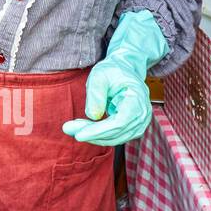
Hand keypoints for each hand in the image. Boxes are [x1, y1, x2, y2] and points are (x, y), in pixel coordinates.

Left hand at [62, 10, 168, 147]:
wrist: (124, 71)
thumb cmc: (112, 71)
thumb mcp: (99, 75)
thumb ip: (96, 94)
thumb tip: (93, 116)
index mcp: (137, 98)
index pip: (119, 122)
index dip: (99, 131)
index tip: (79, 135)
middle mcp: (142, 115)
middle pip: (116, 132)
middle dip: (91, 133)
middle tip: (67, 128)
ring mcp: (139, 124)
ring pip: (114, 138)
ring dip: (92, 135)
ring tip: (73, 126)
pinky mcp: (131, 129)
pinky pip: (114, 137)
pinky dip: (97, 134)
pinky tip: (84, 127)